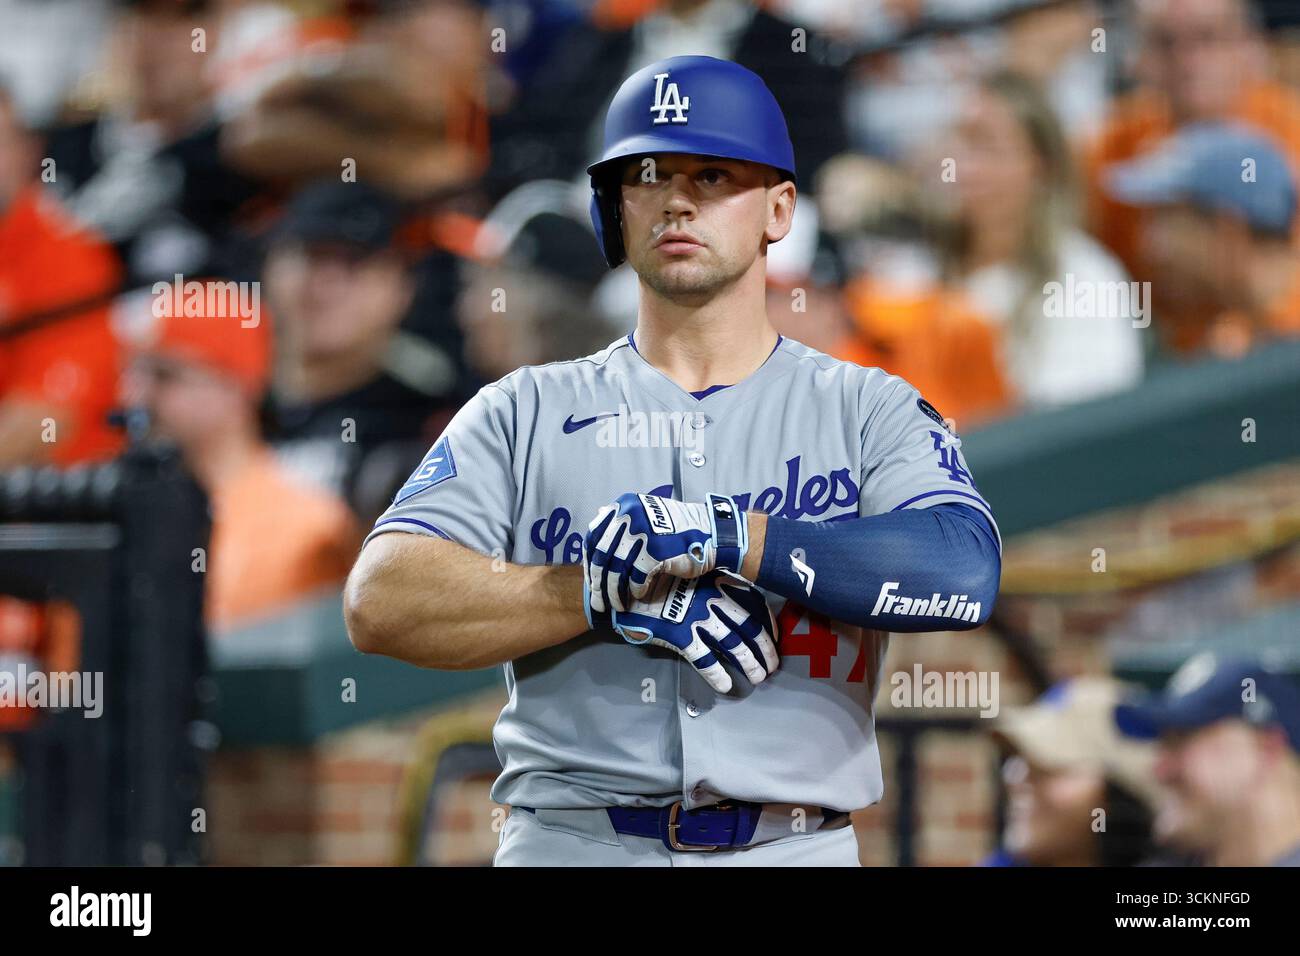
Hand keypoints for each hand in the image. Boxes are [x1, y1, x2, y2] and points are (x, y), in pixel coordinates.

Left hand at [584, 492, 746, 618]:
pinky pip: (636, 577)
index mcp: (623, 505)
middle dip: (598, 582)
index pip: (594, 536)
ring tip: (616, 604)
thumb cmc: (678, 529)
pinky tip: (637, 596)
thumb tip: (598, 515)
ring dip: (614, 592)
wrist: (710, 533)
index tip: (592, 578)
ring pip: (616, 570)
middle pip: (602, 556)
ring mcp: (641, 533)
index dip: (590, 561)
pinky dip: (635, 590)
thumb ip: (623, 517)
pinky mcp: (655, 551)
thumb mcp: (647, 513)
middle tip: (598, 600)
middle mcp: (629, 516)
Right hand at [611, 570, 778, 693]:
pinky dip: (717, 673)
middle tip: (773, 666)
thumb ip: (710, 583)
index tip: (776, 636)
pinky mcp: (679, 635)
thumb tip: (732, 598)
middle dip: (765, 648)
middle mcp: (712, 599)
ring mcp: (696, 617)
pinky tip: (726, 686)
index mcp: (716, 581)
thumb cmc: (658, 577)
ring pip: (733, 643)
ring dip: (749, 662)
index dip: (768, 621)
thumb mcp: (689, 572)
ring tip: (759, 678)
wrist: (624, 583)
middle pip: (749, 626)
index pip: (753, 602)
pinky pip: (704, 658)